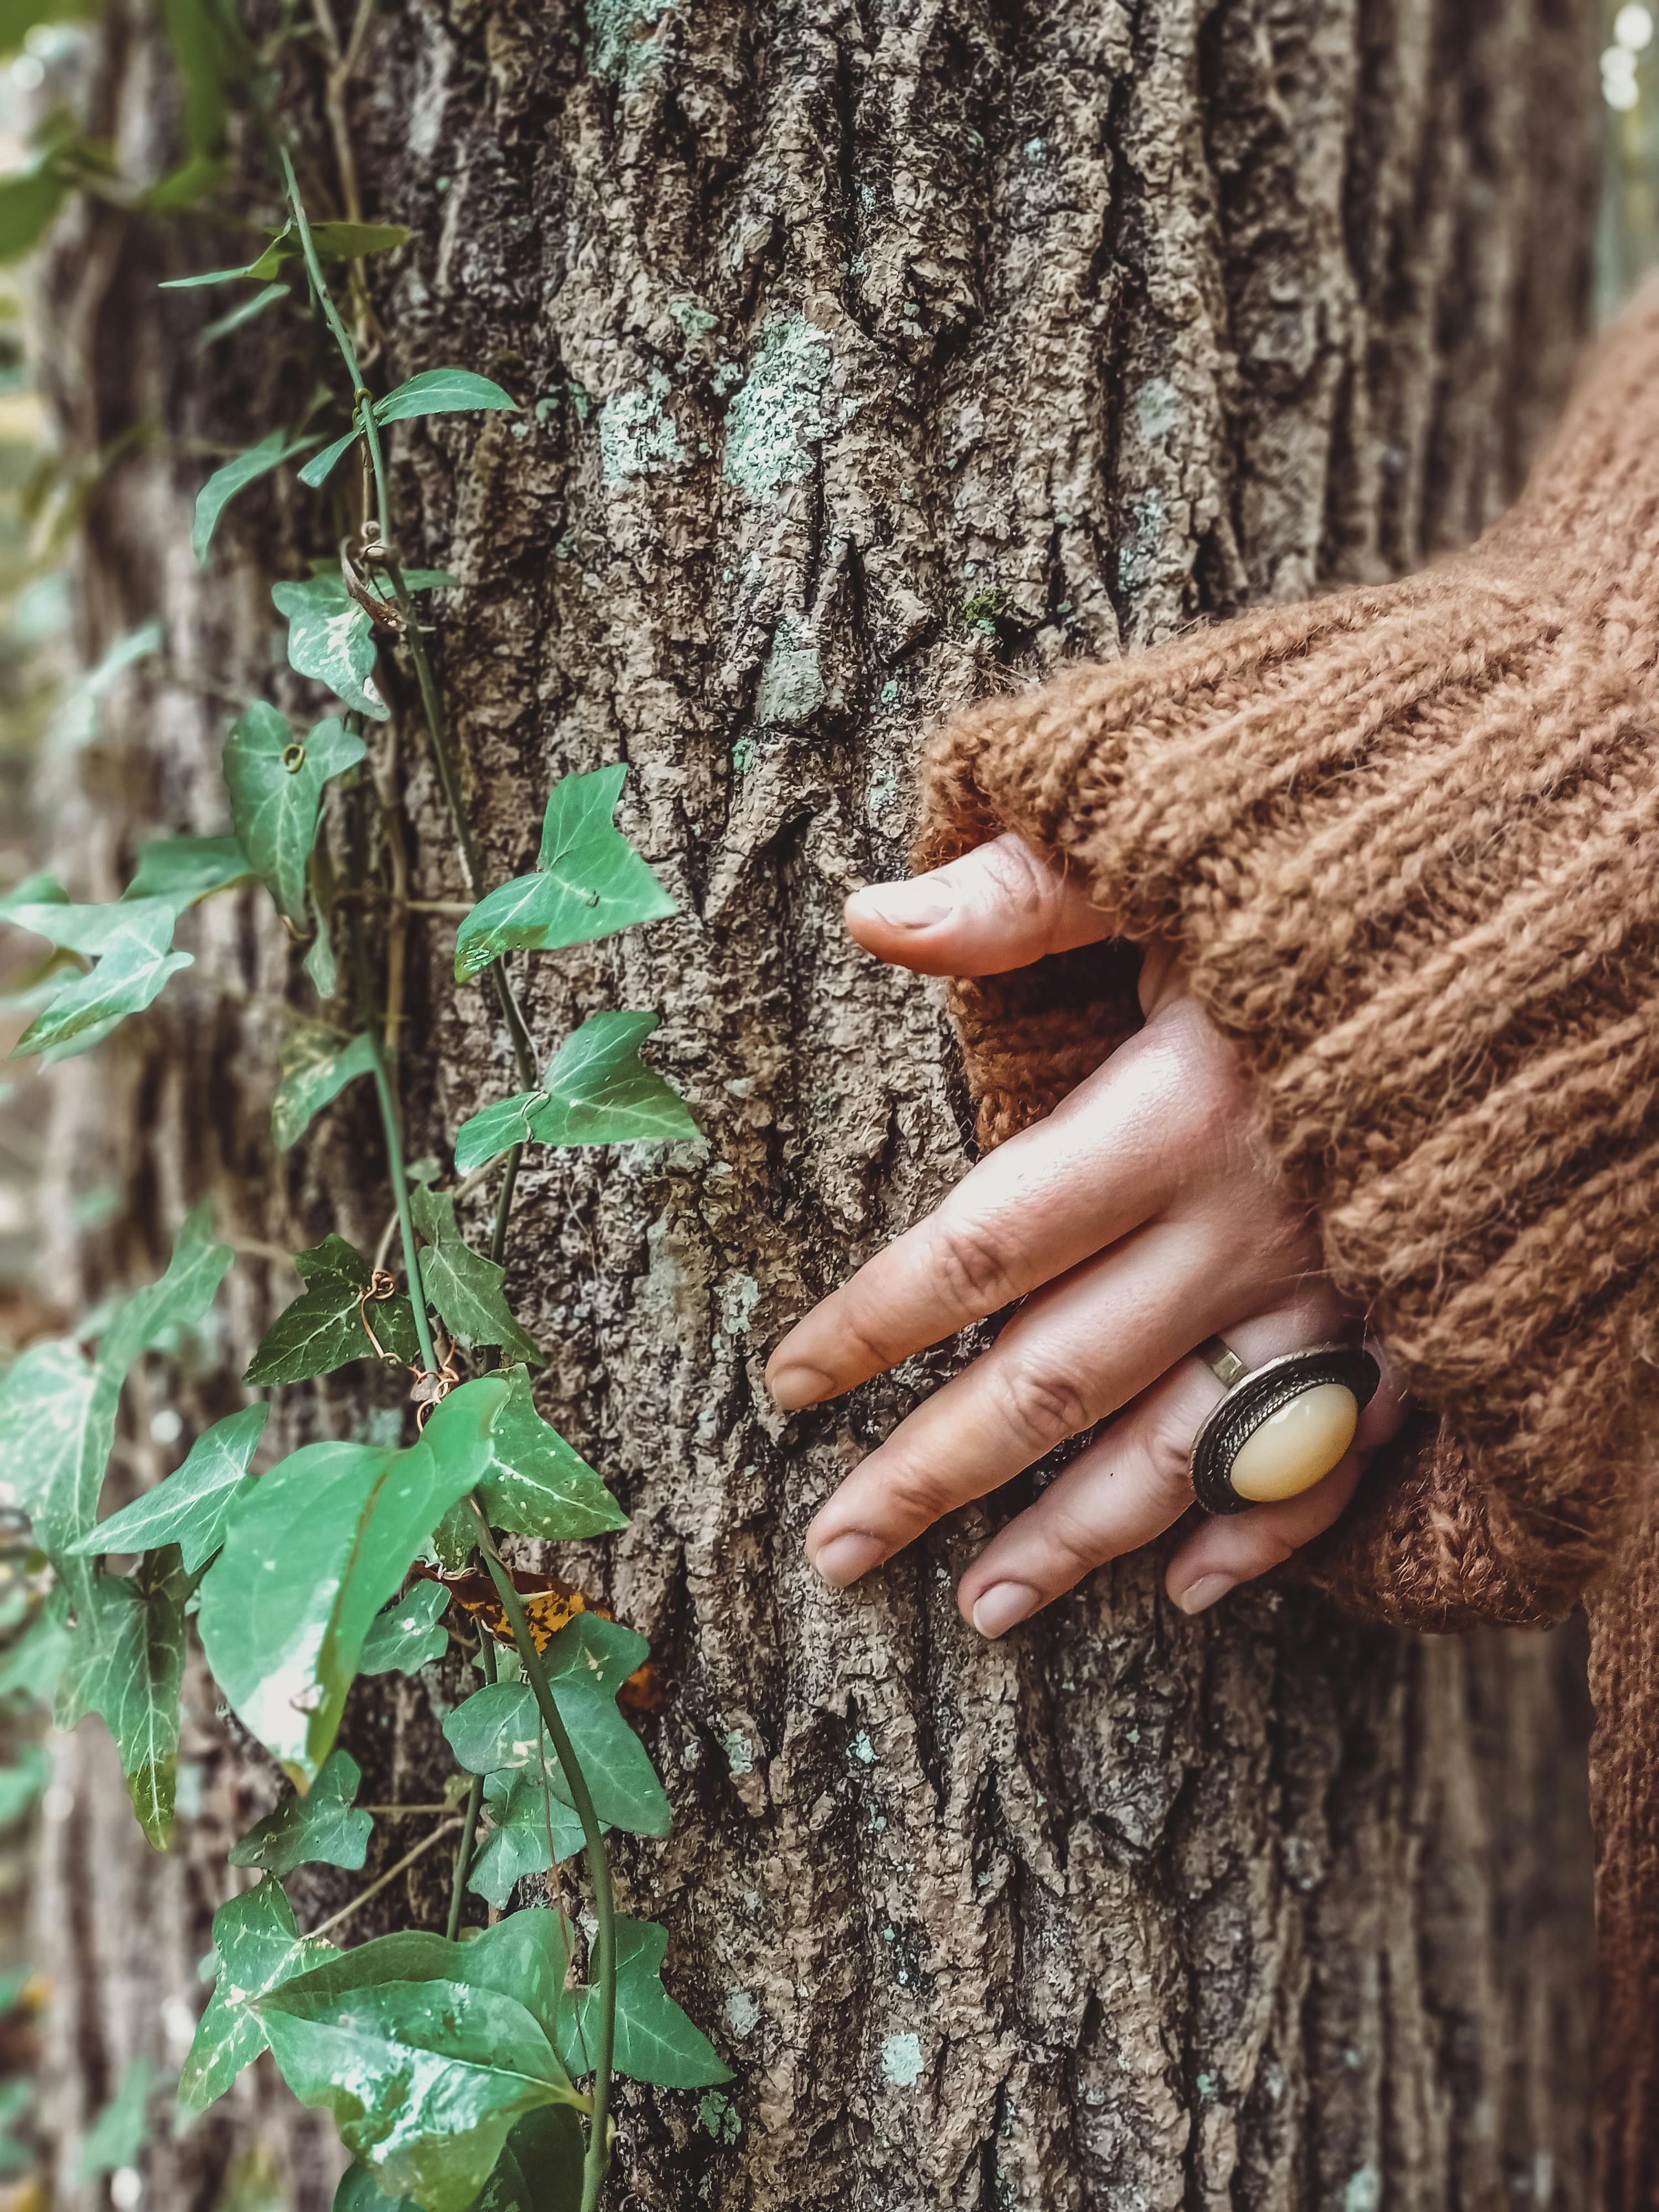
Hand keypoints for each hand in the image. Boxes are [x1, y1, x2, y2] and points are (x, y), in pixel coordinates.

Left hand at [766, 834, 1407, 1634]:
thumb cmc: (1368, 867)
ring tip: (978, 1609)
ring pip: (1181, 1451)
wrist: (1587, 921)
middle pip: (1056, 1379)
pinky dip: (1265, 1532)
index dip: (872, 1324)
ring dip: (1073, 1541)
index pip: (981, 1248)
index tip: (787, 1382)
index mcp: (1176, 1112)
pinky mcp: (1427, 1319)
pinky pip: (1338, 1456)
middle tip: (835, 1551)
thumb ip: (1030, 893)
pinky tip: (1190, 1590)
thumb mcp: (1189, 855)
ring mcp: (1344, 1290)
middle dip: (932, 1473)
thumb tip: (872, 914)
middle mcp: (1250, 1225)